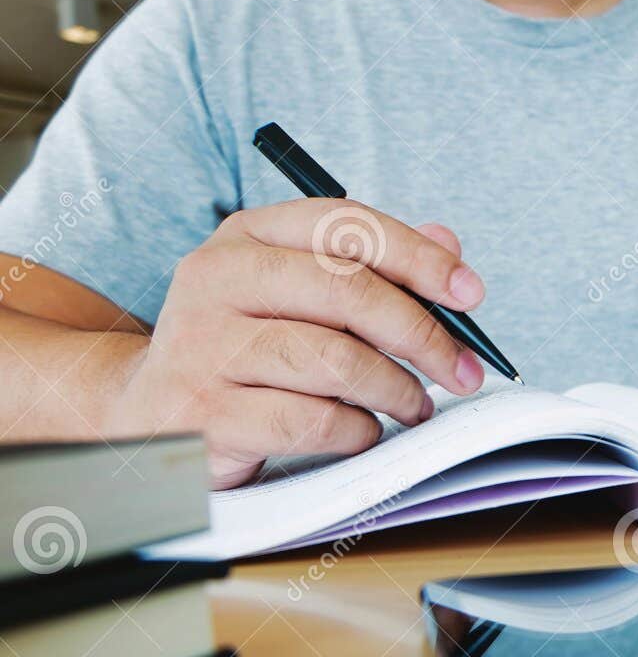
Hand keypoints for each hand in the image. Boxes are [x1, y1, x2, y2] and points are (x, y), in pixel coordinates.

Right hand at [102, 199, 487, 487]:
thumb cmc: (248, 348)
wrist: (147, 415)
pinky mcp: (206, 414)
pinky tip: (363, 431)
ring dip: (396, 389)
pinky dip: (357, 430)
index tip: (471, 294)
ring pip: (336, 361)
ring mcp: (204, 347)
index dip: (419, 258)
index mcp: (247, 236)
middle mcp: (217, 280)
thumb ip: (372, 266)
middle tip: (464, 371)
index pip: (346, 225)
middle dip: (423, 334)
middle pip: (349, 292)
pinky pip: (312, 422)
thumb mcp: (298, 293)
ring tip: (414, 405)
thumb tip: (449, 244)